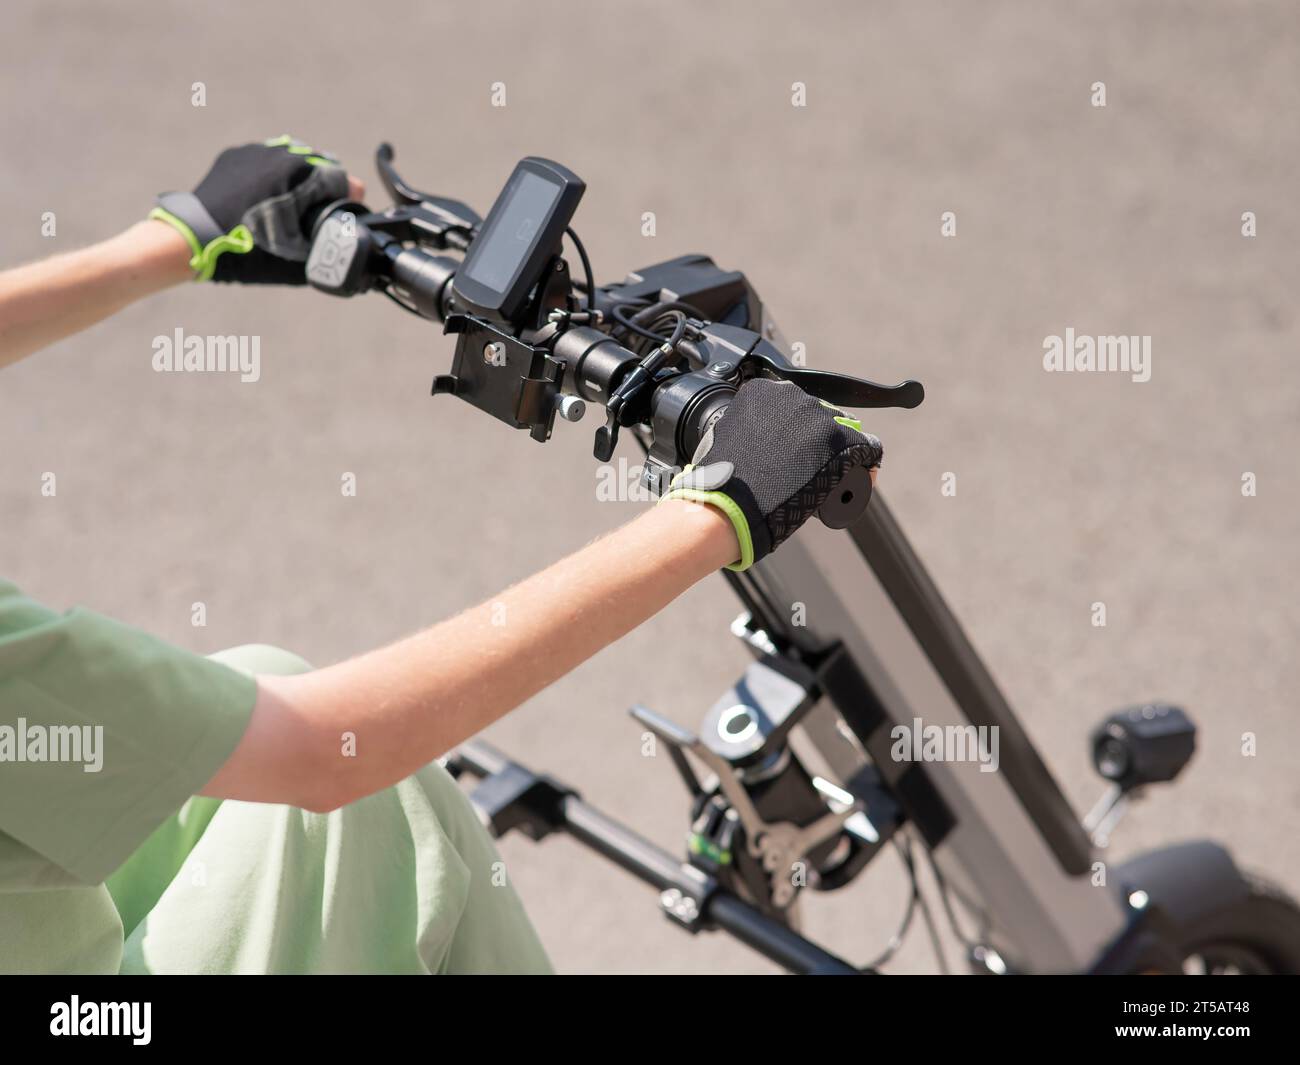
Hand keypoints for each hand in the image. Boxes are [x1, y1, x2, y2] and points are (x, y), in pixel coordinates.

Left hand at [149, 136, 365, 283]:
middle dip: (322, 189)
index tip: (348, 212)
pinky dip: (271, 179)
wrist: (195, 239)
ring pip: (291, 162)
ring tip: (290, 209)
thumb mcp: (301, 257)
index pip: (341, 180)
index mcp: (302, 173)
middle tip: (317, 216)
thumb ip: (333, 243)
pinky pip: (265, 163)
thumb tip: (350, 239)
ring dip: (297, 182)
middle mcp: (282, 153)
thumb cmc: (250, 252)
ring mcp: (256, 151)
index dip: (349, 199)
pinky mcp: (236, 156)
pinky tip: (266, 202)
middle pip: (319, 167)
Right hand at [659, 378, 883, 570]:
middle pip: (820, 416)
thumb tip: (756, 439)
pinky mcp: (838, 442)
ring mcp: (817, 418)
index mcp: (762, 391)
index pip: (794, 406)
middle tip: (810, 469)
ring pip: (845, 431)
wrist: (727, 505)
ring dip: (841, 453)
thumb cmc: (720, 481)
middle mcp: (792, 396)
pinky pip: (868, 448)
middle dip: (818, 441)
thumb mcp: (725, 437)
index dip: (800, 431)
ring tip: (832, 479)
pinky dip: (867, 463)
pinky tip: (863, 475)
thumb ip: (744, 427)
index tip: (800, 450)